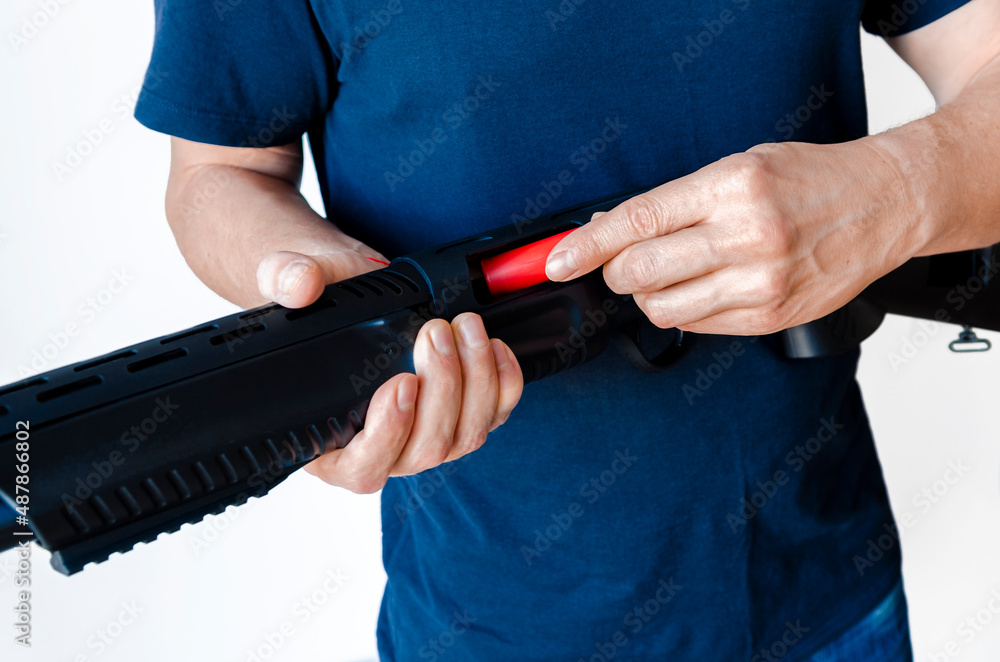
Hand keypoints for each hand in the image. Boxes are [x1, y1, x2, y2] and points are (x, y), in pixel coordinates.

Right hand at [165, 137, 522, 494]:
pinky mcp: (463, 415)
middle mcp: (383, 450)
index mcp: (328, 443)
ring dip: (475, 381)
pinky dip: (502, 382)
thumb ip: (285, 280)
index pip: (362, 467)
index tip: (400, 384)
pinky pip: (494, 415)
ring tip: (464, 326)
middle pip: (426, 450)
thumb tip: (298, 286)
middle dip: (441, 389)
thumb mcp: (291, 282)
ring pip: (466, 436)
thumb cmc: (319, 302)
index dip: (387, 435)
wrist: (352, 292)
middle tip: (435, 333)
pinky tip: (492, 346)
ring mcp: (427, 437)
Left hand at [544, 140, 923, 334]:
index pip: (637, 220)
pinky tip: (705, 286)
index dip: (586, 245)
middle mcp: (746, 237)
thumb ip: (674, 202)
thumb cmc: (807, 180)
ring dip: (649, 294)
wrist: (882, 206)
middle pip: (639, 274)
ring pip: (661, 308)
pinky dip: (684, 309)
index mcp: (732, 187)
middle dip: (615, 270)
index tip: (554, 261)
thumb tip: (609, 228)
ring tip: (674, 271)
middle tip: (624, 260)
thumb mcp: (738, 167)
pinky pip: (695, 326)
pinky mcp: (769, 319)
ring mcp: (760, 283)